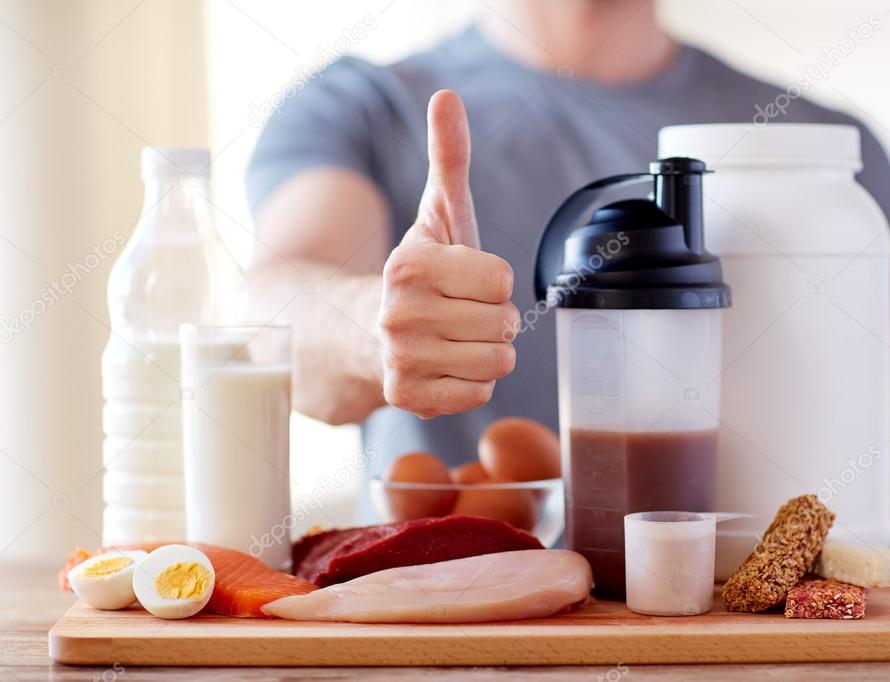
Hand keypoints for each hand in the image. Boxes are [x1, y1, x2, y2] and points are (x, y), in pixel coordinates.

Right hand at [378, 90, 519, 418]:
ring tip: (455, 339)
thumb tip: (446, 97)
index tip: (463, 279)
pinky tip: (445, 366)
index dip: (492, 280)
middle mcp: (398, 313)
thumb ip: (449, 158)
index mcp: (411, 264)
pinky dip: (471, 383)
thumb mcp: (437, 215)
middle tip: (461, 313)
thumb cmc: (420, 272)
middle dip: (494, 319)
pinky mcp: (406, 397)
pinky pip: (480, 394)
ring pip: (497, 362)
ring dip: (487, 352)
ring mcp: (400, 359)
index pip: (502, 279)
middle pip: (505, 324)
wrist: (364, 328)